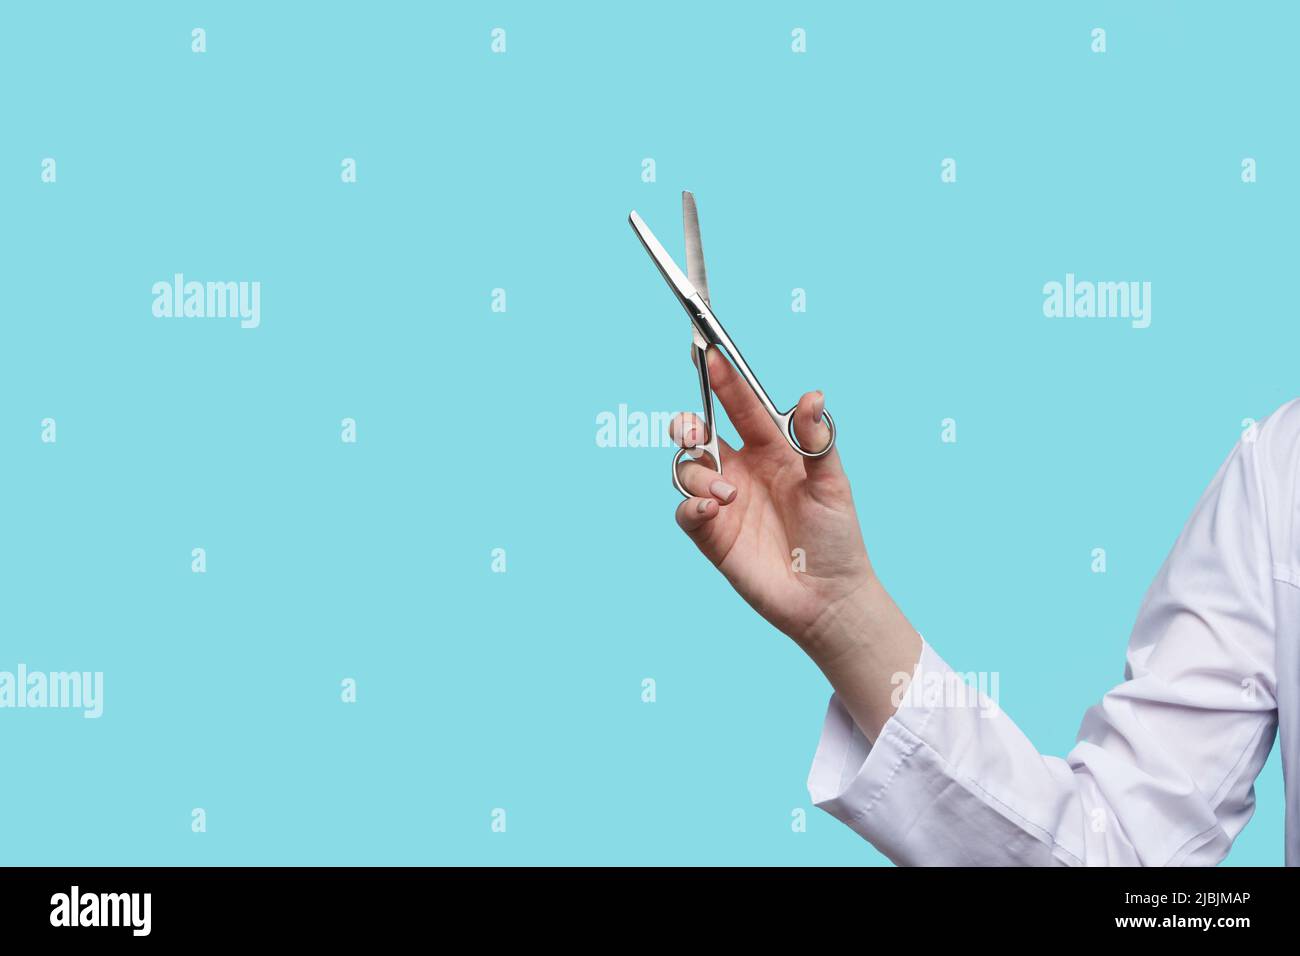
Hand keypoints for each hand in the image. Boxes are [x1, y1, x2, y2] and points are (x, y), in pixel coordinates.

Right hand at [671, 346, 874, 655]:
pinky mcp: (712, 535)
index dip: (725, 380)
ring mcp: (723, 503)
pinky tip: (715, 509)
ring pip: (686, 469)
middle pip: (698, 433)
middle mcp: (742, 471)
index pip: (740, 406)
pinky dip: (693, 505)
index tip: (711, 354)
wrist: (829, 596)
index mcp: (771, 450)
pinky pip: (685, 512)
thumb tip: (811, 395)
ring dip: (697, 474)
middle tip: (694, 428)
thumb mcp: (833, 484)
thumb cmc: (837, 537)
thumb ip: (816, 440)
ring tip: (727, 495)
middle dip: (687, 424)